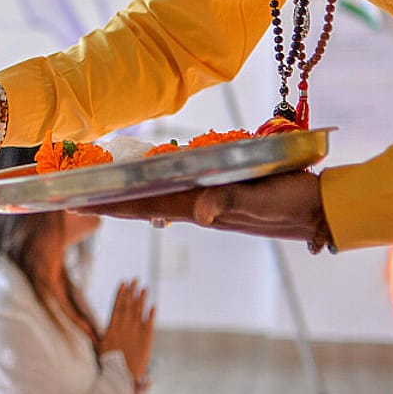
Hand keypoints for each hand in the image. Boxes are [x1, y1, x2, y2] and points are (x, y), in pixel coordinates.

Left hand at [78, 170, 326, 243]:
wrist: (324, 209)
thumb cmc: (293, 202)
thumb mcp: (262, 199)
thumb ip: (230, 202)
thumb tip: (198, 210)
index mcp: (198, 209)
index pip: (140, 206)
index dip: (105, 204)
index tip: (70, 202)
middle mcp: (196, 207)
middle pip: (139, 204)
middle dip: (103, 200)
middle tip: (68, 196)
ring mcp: (207, 202)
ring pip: (154, 198)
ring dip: (124, 195)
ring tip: (96, 191)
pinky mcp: (221, 194)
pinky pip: (176, 190)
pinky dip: (153, 186)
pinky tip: (147, 182)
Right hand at [99, 279, 154, 383]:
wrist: (122, 375)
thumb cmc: (109, 362)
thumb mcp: (98, 346)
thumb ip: (93, 333)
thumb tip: (82, 324)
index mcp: (113, 327)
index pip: (117, 306)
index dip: (121, 294)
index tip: (123, 283)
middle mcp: (124, 326)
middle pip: (129, 305)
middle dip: (132, 291)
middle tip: (135, 279)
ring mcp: (136, 331)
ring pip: (139, 311)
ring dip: (142, 298)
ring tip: (145, 287)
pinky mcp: (146, 338)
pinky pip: (150, 323)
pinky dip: (151, 314)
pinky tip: (153, 306)